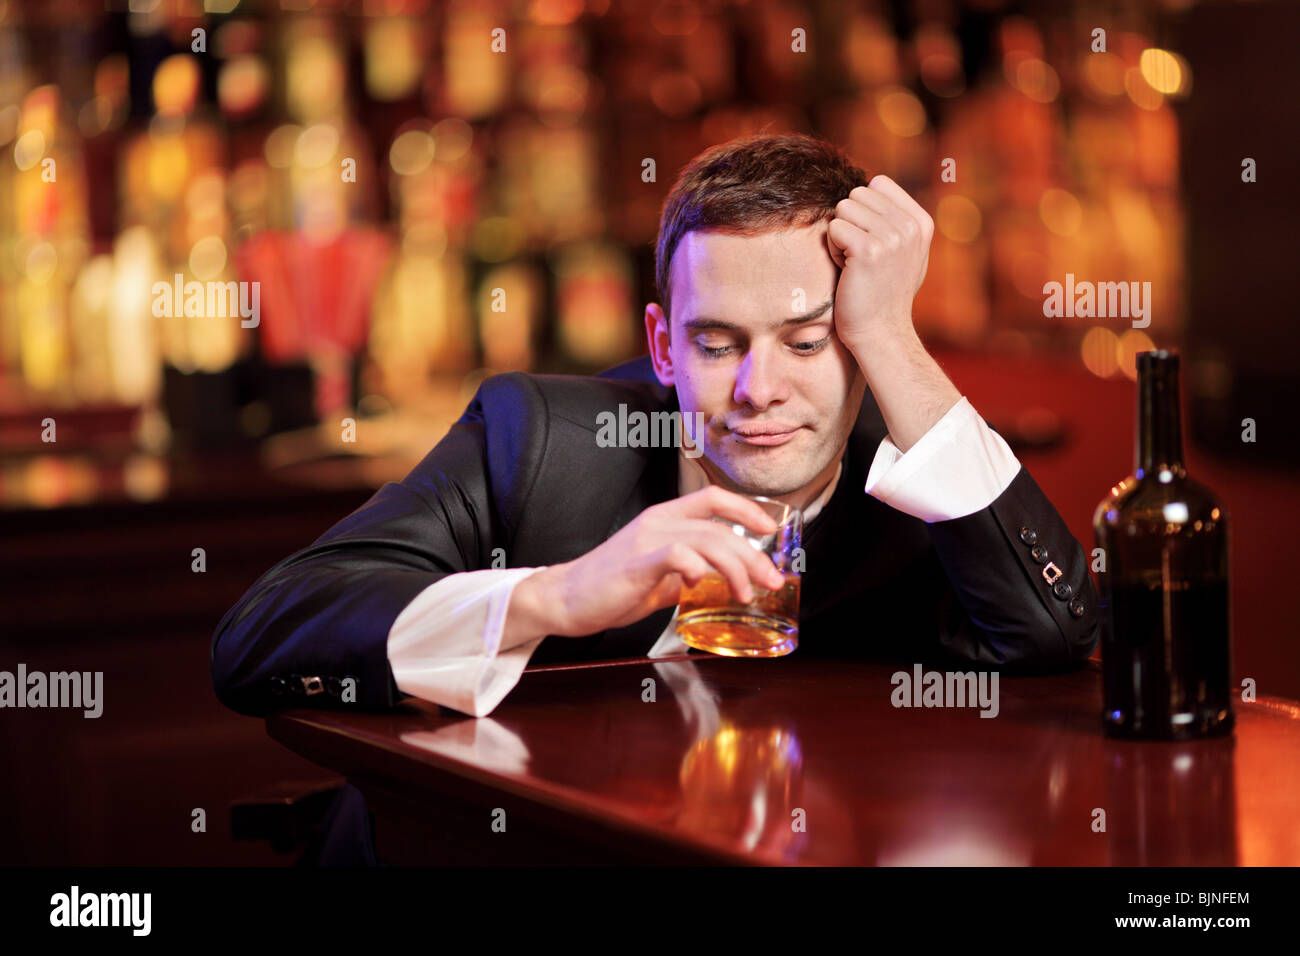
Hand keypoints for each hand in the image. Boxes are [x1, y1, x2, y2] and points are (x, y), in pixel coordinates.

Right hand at [507, 486, 786, 638]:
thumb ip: (687, 573)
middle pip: (720, 527)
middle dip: (754, 555)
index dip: (746, 509)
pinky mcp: (637, 562)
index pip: (713, 498)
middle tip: (771, 579)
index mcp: (664, 518)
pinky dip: (697, 567)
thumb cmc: (611, 587)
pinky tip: (701, 582)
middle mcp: (658, 522)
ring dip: (735, 568)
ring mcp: (647, 539)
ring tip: (745, 593)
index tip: (770, 529)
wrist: (565, 598)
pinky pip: (677, 554)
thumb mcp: (658, 576)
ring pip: (708, 540)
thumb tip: (718, 585)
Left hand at [826, 175, 934, 356]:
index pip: (877, 183)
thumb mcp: (904, 250)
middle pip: (857, 194)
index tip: (872, 243)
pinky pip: (834, 229)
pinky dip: (833, 250)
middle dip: (850, 223)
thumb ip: (896, 218)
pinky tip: (848, 271)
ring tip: (855, 264)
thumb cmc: (884, 293)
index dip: (864, 210)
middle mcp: (911, 225)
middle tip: (860, 256)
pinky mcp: (869, 250)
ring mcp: (893, 237)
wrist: (880, 332)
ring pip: (843, 209)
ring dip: (840, 237)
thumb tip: (874, 181)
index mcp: (921, 221)